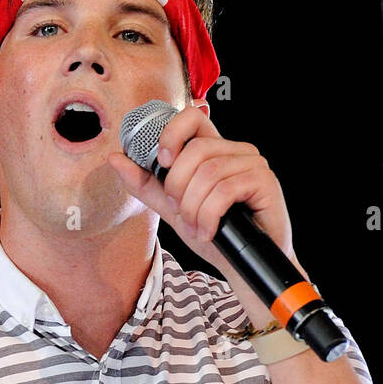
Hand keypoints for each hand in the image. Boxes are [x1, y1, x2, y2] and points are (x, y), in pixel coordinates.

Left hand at [106, 104, 307, 311]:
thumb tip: (116, 159)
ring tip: (195, 228)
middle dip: (178, 187)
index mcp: (215, 150)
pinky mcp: (265, 181)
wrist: (242, 266)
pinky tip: (209, 231)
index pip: (192, 117)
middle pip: (196, 150)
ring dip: (193, 207)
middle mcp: (236, 151)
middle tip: (180, 213)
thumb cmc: (214, 235)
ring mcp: (253, 164)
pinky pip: (226, 190)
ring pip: (209, 172)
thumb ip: (147, 184)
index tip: (163, 163)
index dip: (172, 134)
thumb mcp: (172, 208)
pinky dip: (210, 215)